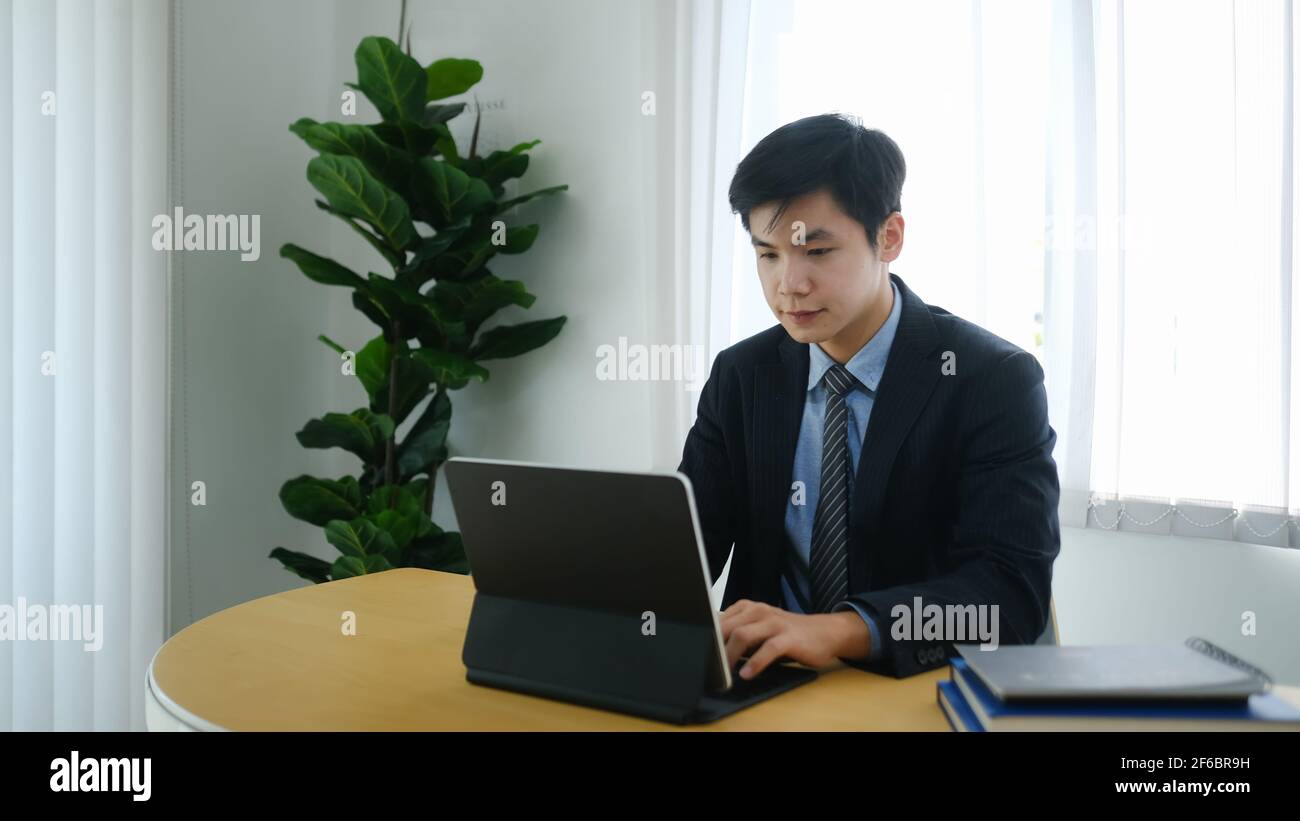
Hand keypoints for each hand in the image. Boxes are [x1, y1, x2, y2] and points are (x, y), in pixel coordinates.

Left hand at [719, 599, 870, 678]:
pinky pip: (768, 649)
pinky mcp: (789, 637)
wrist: (824, 632)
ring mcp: (774, 623)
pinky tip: (746, 674)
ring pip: (743, 635)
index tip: (698, 653)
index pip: (718, 620)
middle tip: (707, 667)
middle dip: (714, 649)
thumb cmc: (787, 633)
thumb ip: (737, 633)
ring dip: (729, 656)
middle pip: (727, 628)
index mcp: (747, 608)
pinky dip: (754, 663)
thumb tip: (711, 648)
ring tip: (723, 673)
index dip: (706, 637)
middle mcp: (759, 611)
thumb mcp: (759, 629)